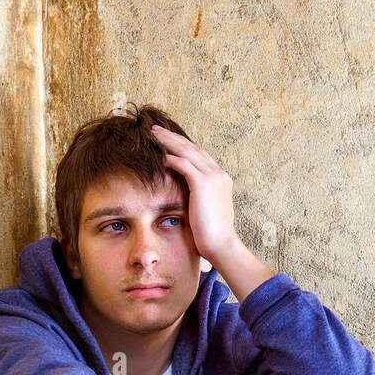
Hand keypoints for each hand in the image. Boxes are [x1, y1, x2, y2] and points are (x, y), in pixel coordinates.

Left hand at [150, 124, 235, 263]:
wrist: (221, 244)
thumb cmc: (212, 234)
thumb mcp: (206, 210)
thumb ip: (198, 197)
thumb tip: (185, 196)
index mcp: (221, 179)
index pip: (200, 155)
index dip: (183, 146)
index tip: (168, 141)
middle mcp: (218, 174)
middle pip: (193, 148)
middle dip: (173, 137)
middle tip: (156, 130)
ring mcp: (212, 176)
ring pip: (187, 151)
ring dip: (168, 141)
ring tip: (153, 134)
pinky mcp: (203, 183)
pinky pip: (183, 164)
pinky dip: (170, 158)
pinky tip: (158, 156)